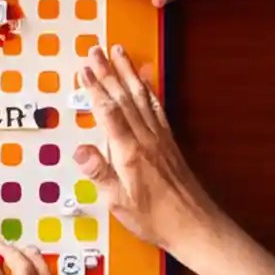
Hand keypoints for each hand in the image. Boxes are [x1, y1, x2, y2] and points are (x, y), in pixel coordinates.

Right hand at [73, 45, 224, 249]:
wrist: (194, 225)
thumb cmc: (155, 218)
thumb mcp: (118, 203)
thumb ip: (99, 173)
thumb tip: (79, 151)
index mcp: (129, 152)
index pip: (108, 112)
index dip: (94, 89)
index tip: (84, 69)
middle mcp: (145, 139)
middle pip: (123, 97)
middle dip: (107, 72)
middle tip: (95, 50)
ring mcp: (159, 137)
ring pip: (140, 96)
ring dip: (127, 73)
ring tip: (118, 52)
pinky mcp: (168, 141)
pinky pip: (156, 107)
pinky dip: (148, 89)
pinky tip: (144, 79)